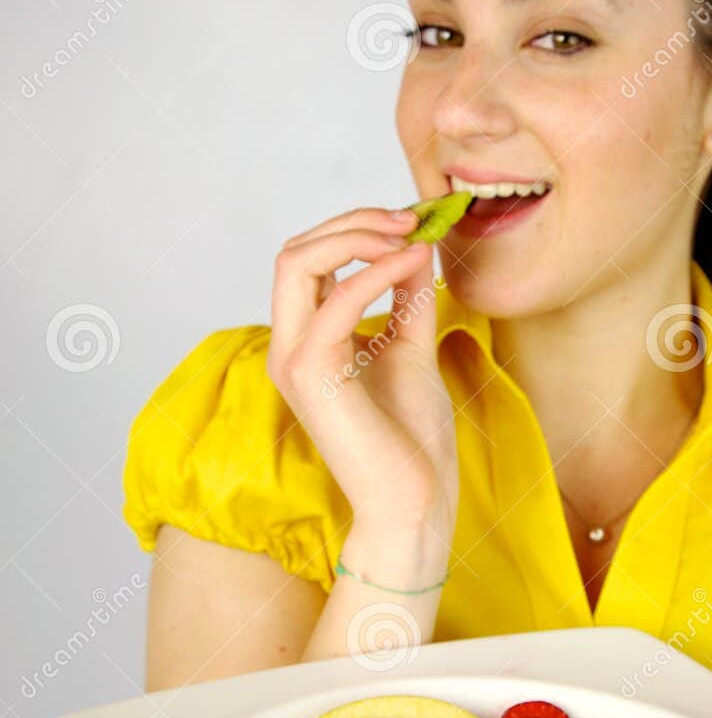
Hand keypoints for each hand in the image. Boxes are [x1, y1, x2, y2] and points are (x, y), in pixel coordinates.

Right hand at [267, 206, 459, 537]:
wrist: (416, 499)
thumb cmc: (412, 438)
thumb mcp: (412, 347)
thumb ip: (406, 296)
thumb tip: (414, 242)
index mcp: (306, 340)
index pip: (308, 260)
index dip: (356, 228)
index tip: (411, 221)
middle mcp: (289, 346)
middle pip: (295, 250)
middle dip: (354, 221)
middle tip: (409, 218)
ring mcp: (293, 360)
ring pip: (298, 261)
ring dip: (359, 234)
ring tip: (411, 234)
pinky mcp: (312, 374)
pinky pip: (334, 298)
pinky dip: (375, 270)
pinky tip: (412, 262)